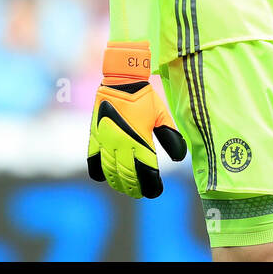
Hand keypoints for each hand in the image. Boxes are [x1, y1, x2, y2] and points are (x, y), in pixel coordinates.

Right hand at [86, 42, 187, 197]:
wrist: (121, 80)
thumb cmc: (144, 98)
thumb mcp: (161, 115)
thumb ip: (169, 136)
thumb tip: (178, 157)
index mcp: (140, 140)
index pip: (146, 172)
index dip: (151, 186)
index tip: (155, 191)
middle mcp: (121, 144)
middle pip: (128, 177)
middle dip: (135, 188)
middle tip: (140, 192)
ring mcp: (106, 143)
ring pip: (111, 174)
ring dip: (119, 183)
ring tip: (126, 188)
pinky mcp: (95, 139)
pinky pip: (94, 164)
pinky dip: (100, 173)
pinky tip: (107, 176)